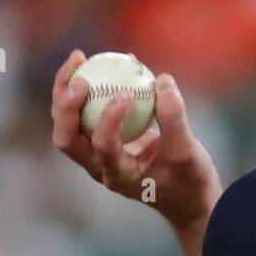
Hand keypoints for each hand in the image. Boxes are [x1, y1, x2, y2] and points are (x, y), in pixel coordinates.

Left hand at [51, 49, 222, 234]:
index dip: (109, 117)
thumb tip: (161, 80)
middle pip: (67, 138)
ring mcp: (97, 156)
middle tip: (82, 77)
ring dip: (66, 91)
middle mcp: (100, 168)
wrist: (187, 198)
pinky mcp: (101, 142)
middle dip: (66, 106)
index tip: (128, 93)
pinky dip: (84, 89)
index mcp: (119, 176)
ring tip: (79, 57)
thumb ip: (174, 119)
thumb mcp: (187, 152)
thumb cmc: (189, 181)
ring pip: (68, 124)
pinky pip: (83, 113)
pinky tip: (96, 61)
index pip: (102, 144)